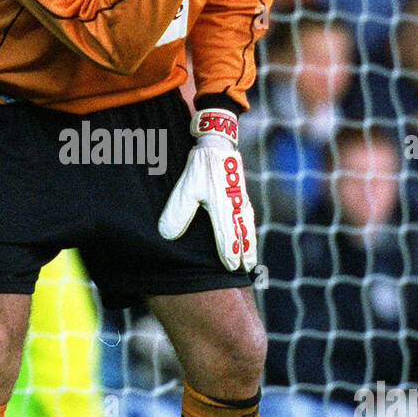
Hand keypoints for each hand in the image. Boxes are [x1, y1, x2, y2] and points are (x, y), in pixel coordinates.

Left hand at [158, 108, 256, 271]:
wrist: (217, 145)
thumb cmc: (200, 167)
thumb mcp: (185, 188)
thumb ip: (178, 212)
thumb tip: (167, 235)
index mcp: (223, 207)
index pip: (228, 236)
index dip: (229, 253)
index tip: (231, 268)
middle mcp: (236, 207)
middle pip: (243, 236)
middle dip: (244, 254)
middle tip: (246, 271)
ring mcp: (241, 202)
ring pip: (248, 229)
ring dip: (250, 246)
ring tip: (250, 262)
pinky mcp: (241, 197)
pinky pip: (248, 220)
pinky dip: (250, 233)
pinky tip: (248, 239)